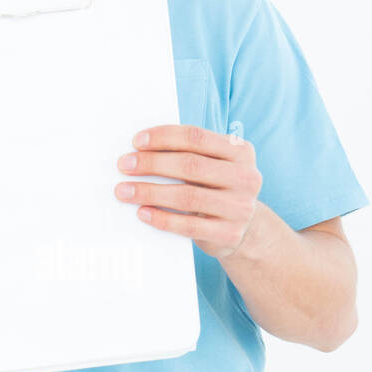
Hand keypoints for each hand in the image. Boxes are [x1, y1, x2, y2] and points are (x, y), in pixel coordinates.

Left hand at [114, 125, 261, 258]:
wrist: (246, 229)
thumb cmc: (218, 189)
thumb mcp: (215, 165)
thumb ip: (190, 153)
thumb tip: (142, 150)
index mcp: (241, 151)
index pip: (197, 138)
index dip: (164, 137)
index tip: (136, 142)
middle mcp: (246, 177)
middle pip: (191, 165)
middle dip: (152, 164)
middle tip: (125, 165)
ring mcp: (240, 207)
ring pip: (188, 197)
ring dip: (150, 192)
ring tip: (125, 190)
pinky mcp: (229, 233)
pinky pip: (189, 226)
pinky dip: (162, 218)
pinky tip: (142, 212)